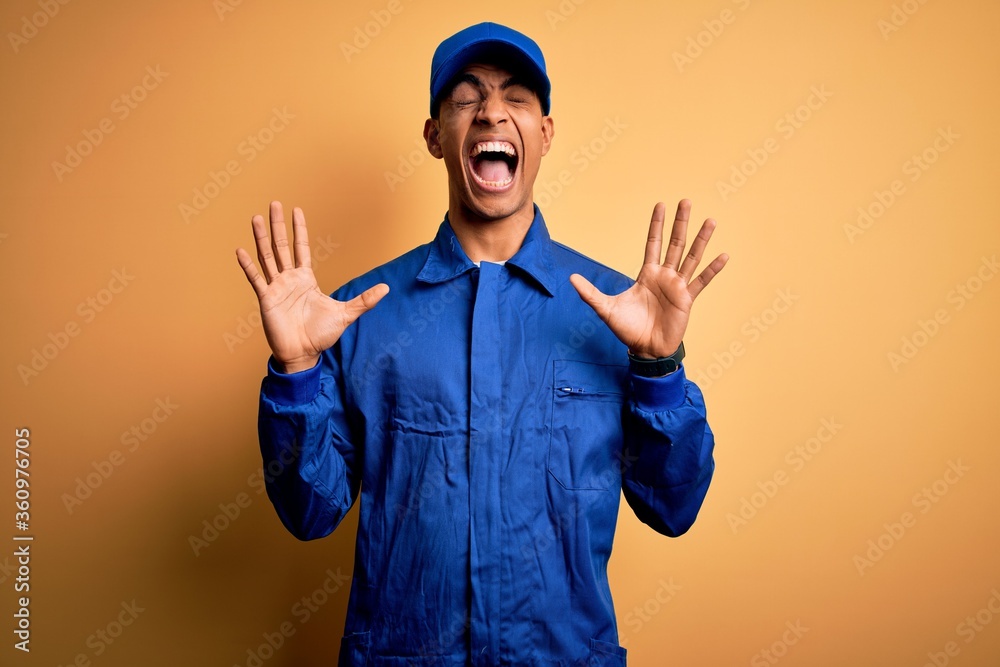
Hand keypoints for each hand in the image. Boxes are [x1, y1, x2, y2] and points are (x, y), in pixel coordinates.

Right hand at [235, 201, 388, 372]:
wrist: (304, 353)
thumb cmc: (321, 335)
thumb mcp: (345, 314)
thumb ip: (364, 300)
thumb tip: (386, 289)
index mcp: (306, 279)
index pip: (301, 248)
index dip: (299, 230)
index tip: (297, 210)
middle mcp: (289, 280)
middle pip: (282, 246)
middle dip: (279, 225)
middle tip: (275, 203)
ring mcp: (276, 288)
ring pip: (267, 257)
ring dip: (262, 238)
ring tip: (256, 218)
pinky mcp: (266, 299)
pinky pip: (256, 279)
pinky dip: (248, 265)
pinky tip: (241, 250)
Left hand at [570, 199, 727, 358]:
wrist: (645, 350)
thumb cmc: (627, 329)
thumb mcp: (605, 309)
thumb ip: (590, 293)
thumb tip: (570, 279)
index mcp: (647, 274)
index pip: (653, 243)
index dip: (656, 225)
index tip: (661, 205)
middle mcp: (664, 276)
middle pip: (674, 243)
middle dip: (680, 223)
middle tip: (686, 201)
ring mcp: (677, 286)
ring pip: (691, 257)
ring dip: (701, 239)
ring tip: (710, 220)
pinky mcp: (687, 300)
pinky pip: (702, 281)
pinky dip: (713, 269)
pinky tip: (723, 256)